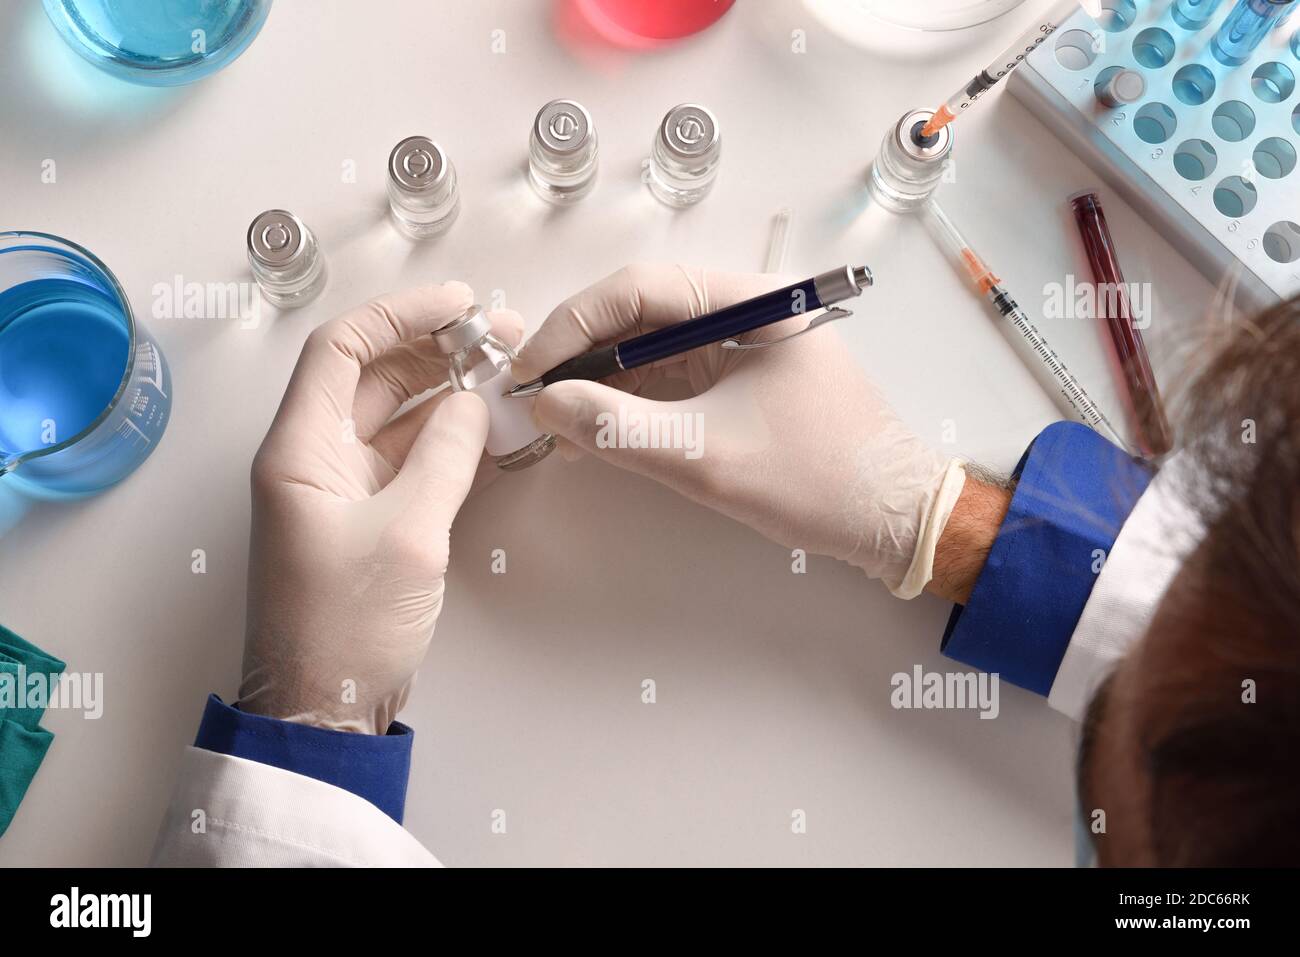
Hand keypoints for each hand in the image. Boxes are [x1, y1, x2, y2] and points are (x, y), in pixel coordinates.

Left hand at [239, 283, 522, 732]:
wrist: (324, 710)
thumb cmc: (345, 626)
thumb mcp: (407, 534)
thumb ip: (446, 457)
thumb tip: (475, 402)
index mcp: (299, 450)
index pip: (341, 349)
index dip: (399, 315)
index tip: (458, 303)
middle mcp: (315, 459)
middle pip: (375, 378)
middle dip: (436, 351)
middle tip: (501, 338)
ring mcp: (344, 490)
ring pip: (398, 418)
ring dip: (448, 394)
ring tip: (508, 375)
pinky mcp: (371, 520)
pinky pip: (412, 460)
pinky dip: (450, 441)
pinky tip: (494, 428)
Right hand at [514, 264, 967, 596]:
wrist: (892, 518)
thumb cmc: (816, 481)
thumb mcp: (708, 457)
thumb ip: (620, 427)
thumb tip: (546, 403)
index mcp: (751, 301)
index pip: (640, 287)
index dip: (572, 324)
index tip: (529, 369)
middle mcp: (744, 309)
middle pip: (639, 310)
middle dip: (580, 350)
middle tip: (531, 393)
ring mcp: (741, 344)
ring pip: (649, 344)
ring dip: (599, 378)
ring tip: (554, 418)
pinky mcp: (738, 379)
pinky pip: (669, 376)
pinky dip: (629, 399)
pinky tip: (594, 425)